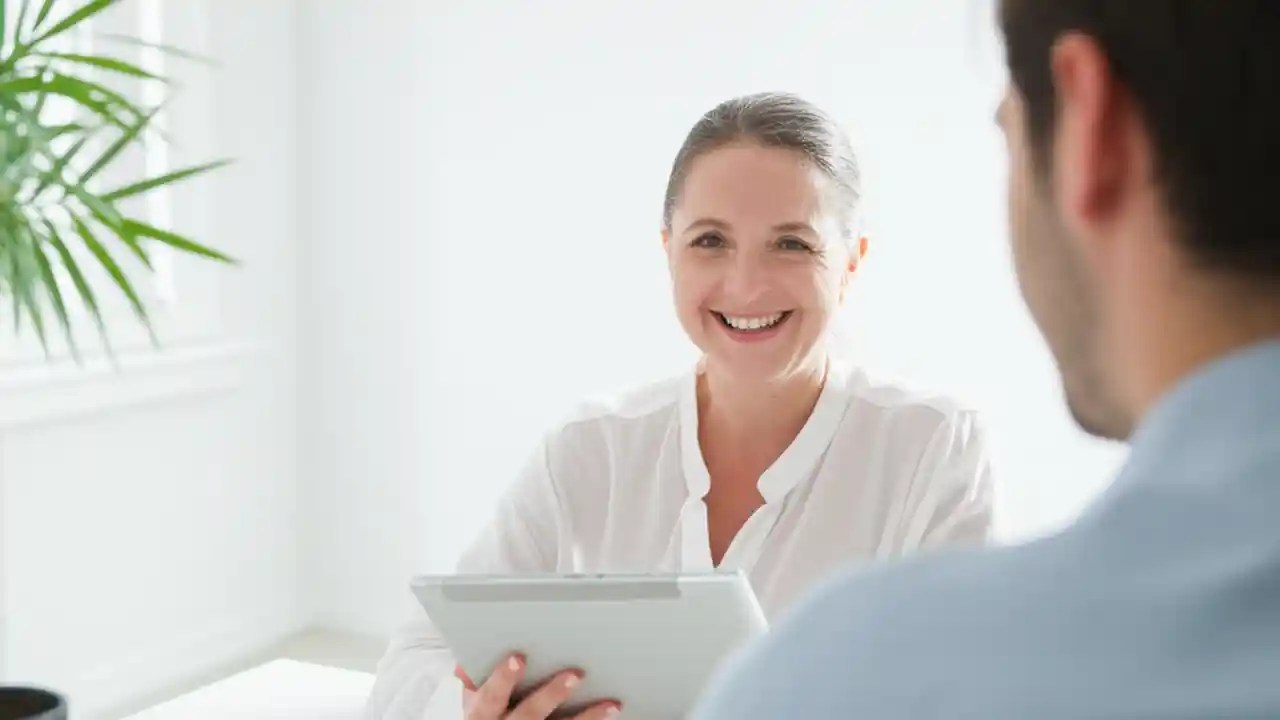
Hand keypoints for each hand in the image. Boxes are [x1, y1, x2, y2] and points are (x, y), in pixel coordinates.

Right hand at [456, 655, 620, 718]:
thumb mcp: (473, 704)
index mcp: (484, 715)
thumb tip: (469, 659)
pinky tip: (611, 715)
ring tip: (610, 704)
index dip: (504, 678)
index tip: (518, 658)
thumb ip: (473, 680)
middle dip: (552, 694)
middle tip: (575, 674)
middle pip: (530, 713)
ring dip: (587, 718)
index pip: (491, 697)